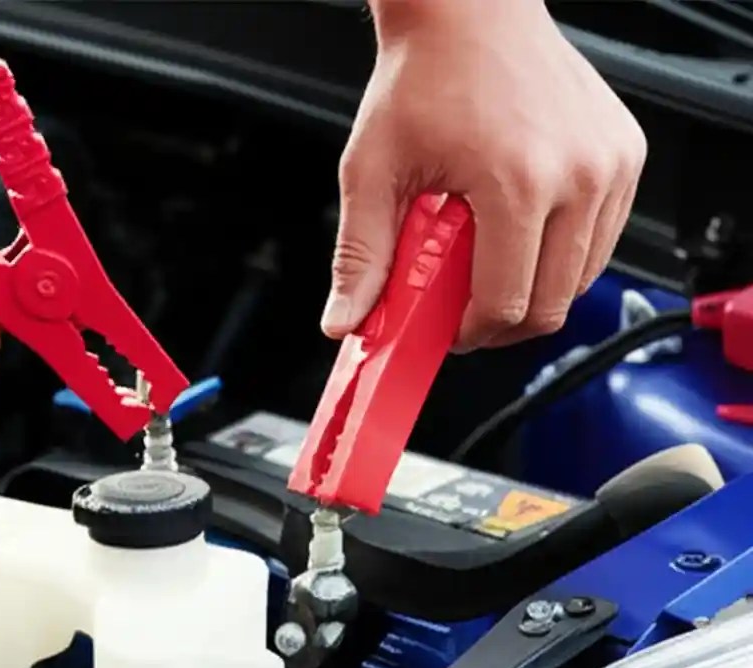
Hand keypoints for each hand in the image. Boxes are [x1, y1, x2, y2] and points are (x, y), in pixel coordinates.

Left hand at [321, 0, 647, 350]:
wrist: (467, 14)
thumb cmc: (423, 78)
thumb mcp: (372, 171)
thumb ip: (360, 255)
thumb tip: (345, 320)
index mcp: (518, 183)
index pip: (507, 302)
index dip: (470, 331)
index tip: (446, 329)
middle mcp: (579, 174)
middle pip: (554, 302)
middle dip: (504, 321)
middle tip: (465, 309)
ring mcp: (611, 164)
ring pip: (584, 277)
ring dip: (536, 287)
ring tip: (487, 262)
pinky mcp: (625, 154)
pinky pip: (603, 237)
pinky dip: (563, 252)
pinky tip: (519, 231)